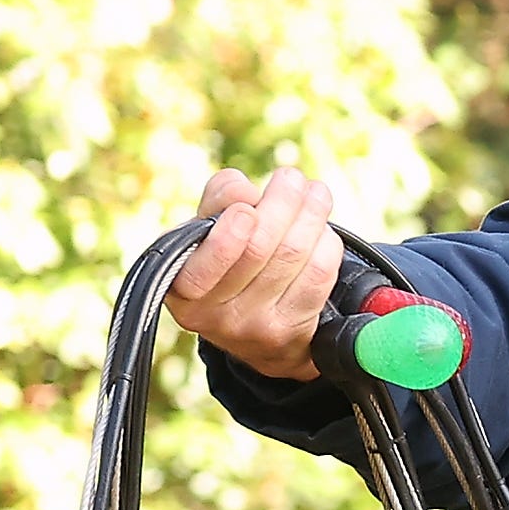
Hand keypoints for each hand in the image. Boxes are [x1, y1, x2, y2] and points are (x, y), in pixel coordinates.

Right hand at [166, 166, 342, 383]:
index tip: (247, 207)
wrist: (253, 330)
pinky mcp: (295, 331)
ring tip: (315, 193)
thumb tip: (243, 189)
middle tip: (291, 178)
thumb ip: (216, 200)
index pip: (202, 268)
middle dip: (281, 204)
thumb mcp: (206, 229)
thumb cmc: (224, 262)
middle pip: (258, 250)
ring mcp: (258, 328)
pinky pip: (319, 276)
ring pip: (293, 257)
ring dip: (311, 215)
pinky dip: (326, 244)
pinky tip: (322, 229)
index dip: (228, 237)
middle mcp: (217, 317)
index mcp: (182, 291)